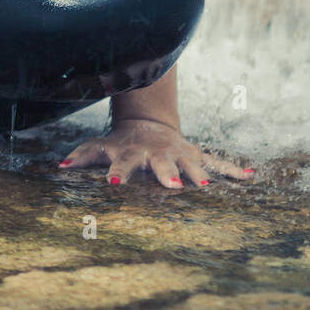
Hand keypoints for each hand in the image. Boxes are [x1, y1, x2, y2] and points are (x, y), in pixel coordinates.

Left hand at [58, 118, 254, 188]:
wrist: (147, 123)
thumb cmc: (120, 142)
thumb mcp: (100, 145)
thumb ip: (82, 155)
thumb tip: (59, 166)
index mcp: (132, 154)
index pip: (121, 164)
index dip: (115, 173)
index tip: (110, 183)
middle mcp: (156, 154)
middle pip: (161, 165)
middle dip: (166, 175)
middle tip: (172, 187)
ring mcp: (178, 154)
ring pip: (192, 164)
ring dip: (200, 174)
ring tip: (209, 186)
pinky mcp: (195, 154)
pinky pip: (217, 162)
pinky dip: (233, 170)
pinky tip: (250, 177)